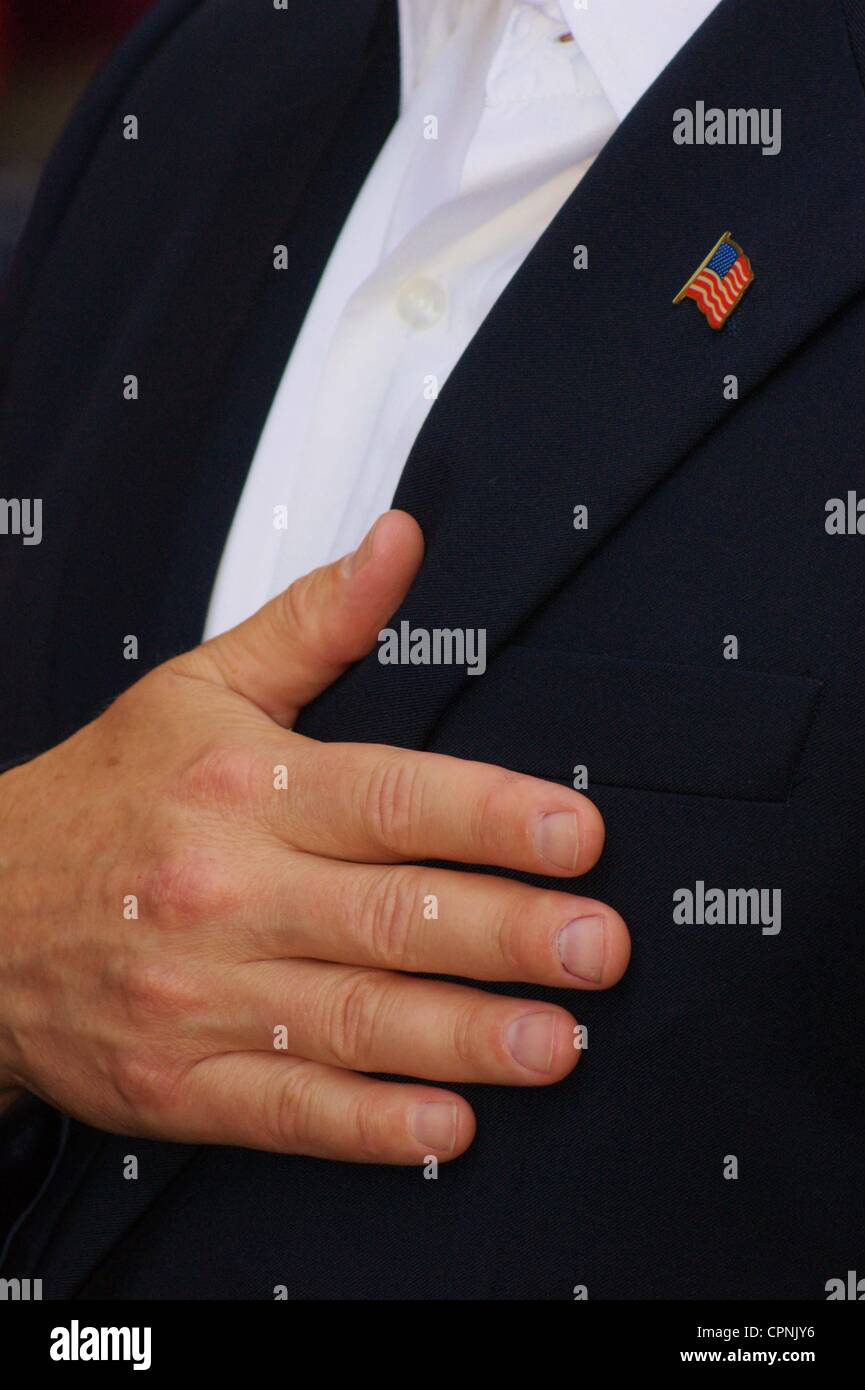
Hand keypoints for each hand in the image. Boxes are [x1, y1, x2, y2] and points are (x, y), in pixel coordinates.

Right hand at [0, 511, 628, 1162]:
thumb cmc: (106, 793)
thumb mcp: (198, 685)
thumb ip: (315, 621)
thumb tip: (401, 543)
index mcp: (243, 786)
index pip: (390, 798)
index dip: (492, 816)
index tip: (578, 835)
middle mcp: (225, 890)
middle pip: (389, 915)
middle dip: (507, 934)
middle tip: (600, 949)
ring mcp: (200, 995)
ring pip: (351, 1019)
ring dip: (463, 1037)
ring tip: (557, 1042)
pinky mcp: (178, 1081)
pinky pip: (284, 1112)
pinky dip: (368, 1128)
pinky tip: (446, 1129)